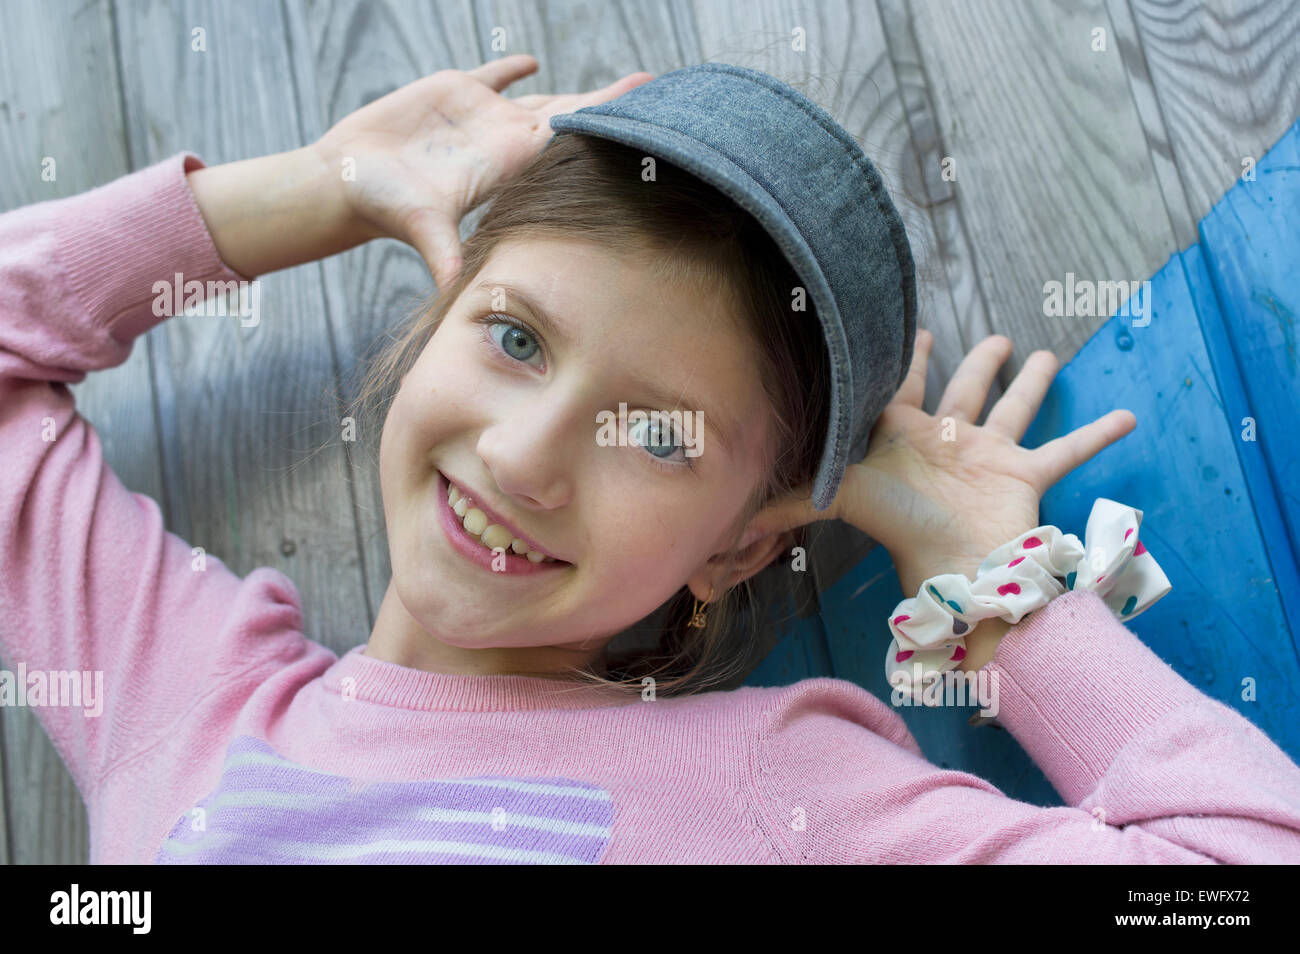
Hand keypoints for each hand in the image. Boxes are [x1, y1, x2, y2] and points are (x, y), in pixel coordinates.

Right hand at [312, 55, 653, 286]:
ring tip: (616, 84)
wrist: (347, 184)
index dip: (603, 129)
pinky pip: (493, 79)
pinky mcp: (454, 95)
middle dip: (612, 106)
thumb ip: (443, 252)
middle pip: (572, 119)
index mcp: (507, 164)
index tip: (642, 120)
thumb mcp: (420, 225)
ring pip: (542, 99)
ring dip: (577, 91)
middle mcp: (504, 142)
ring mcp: (483, 119)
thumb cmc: (383, 205)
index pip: (569, 143)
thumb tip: (457, 289)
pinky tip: (533, 63)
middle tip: (656, 90)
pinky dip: (513, 71)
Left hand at [745, 330, 1137, 594]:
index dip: (904, 359)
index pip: (900, 387)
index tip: (915, 327)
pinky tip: (1128, 415)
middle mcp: (947, 442)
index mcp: (904, 438)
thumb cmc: (898, 528)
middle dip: (976, 364)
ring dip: (1033, 382)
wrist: (956, 567)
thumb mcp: (833, 498)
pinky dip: (1096, 434)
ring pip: (1016, 409)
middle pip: (965, 392)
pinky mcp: (1027, 475)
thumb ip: (782, 502)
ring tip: (1047, 354)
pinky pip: (1067, 449)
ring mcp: (990, 458)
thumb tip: (720, 523)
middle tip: (992, 337)